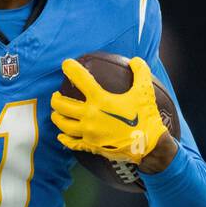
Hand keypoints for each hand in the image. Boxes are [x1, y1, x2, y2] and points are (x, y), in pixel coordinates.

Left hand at [51, 55, 169, 162]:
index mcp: (101, 99)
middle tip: (56, 95)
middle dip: (56, 99)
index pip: (80, 79)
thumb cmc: (146, 117)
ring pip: (63, 125)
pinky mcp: (91, 146)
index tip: (66, 64)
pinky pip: (72, 143)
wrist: (149, 146)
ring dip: (56, 117)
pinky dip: (64, 139)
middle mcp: (90, 115)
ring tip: (55, 113)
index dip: (70, 69)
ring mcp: (89, 132)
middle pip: (63, 105)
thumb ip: (140, 72)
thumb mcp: (145, 91)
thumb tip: (135, 60)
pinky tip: (60, 136)